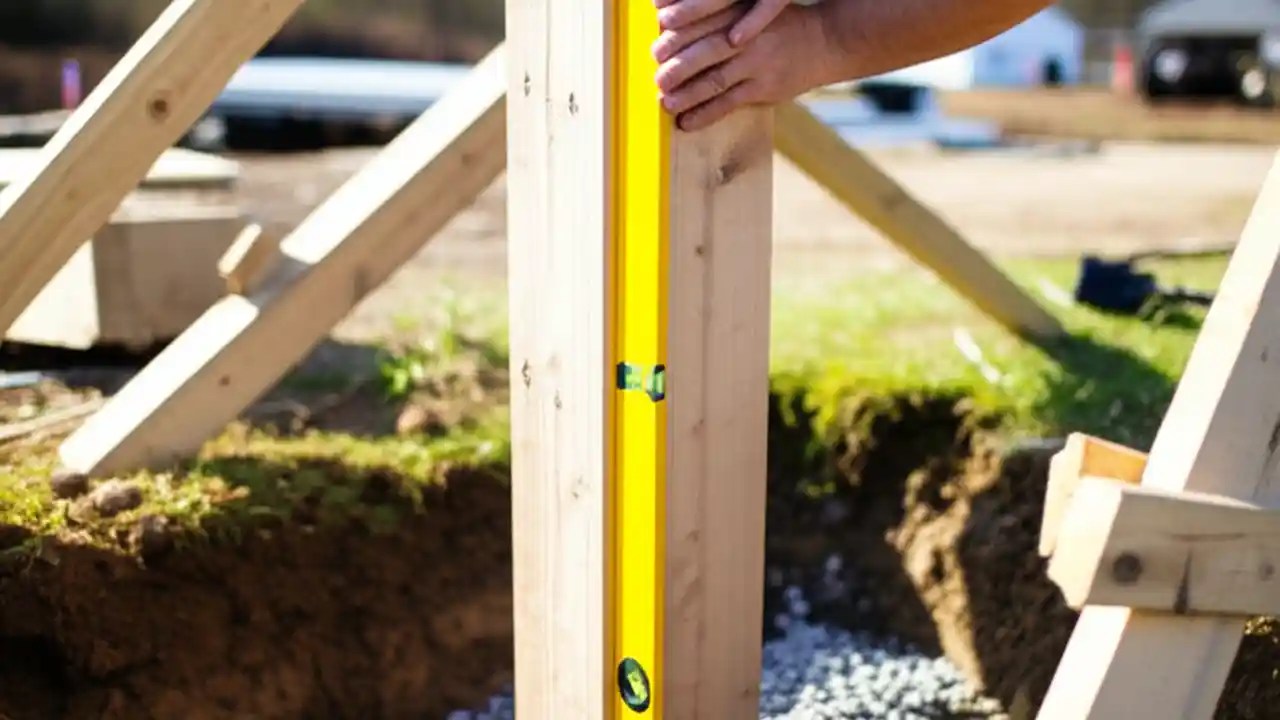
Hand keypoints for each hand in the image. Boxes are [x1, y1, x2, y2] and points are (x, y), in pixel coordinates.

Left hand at [654, 5, 835, 131]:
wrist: (824, 41)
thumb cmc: (778, 26)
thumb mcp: (750, 8)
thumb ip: (718, 16)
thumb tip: (671, 26)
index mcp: (739, 11)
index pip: (700, 22)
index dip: (674, 36)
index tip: (655, 49)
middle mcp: (746, 34)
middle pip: (703, 51)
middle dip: (675, 66)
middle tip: (656, 78)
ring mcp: (757, 62)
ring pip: (713, 80)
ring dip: (685, 95)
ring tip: (665, 104)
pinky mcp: (765, 87)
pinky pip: (728, 103)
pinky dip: (704, 114)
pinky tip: (686, 122)